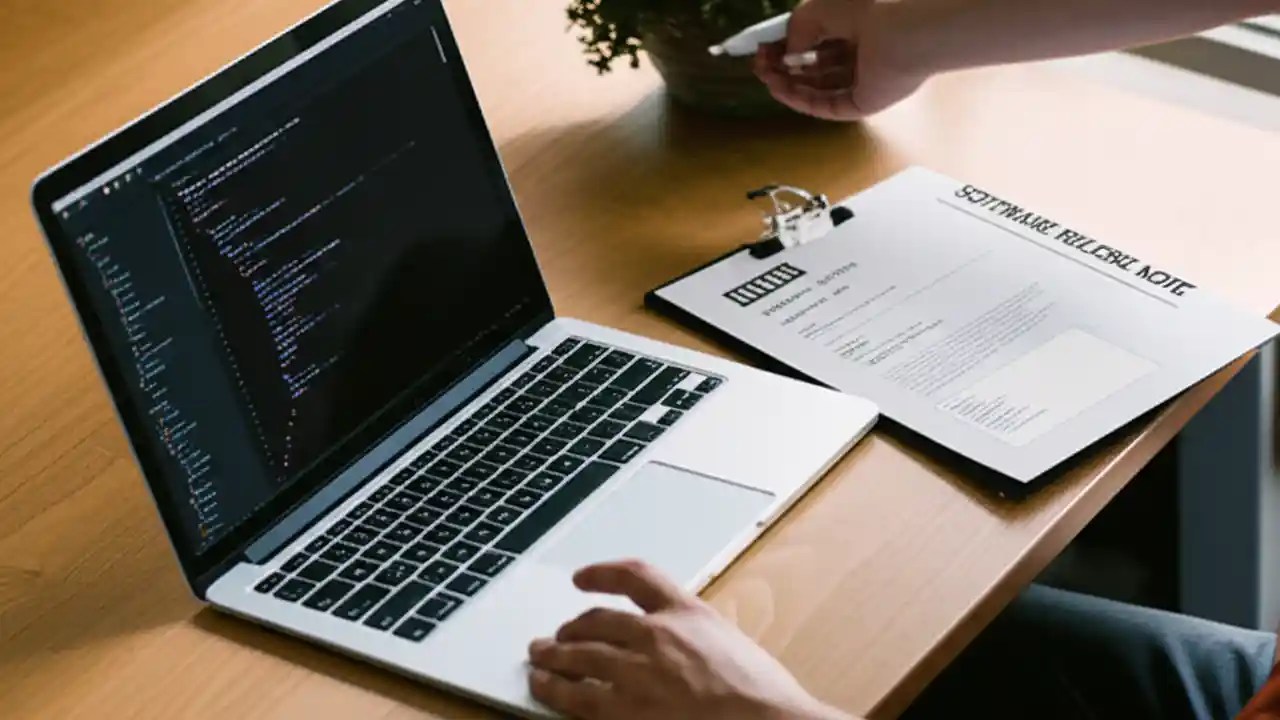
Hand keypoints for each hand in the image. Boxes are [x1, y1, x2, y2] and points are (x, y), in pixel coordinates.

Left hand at [526, 560, 850, 719]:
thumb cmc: (762, 695)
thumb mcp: (730, 643)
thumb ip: (696, 635)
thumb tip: (675, 644)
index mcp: (686, 612)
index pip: (635, 576)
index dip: (602, 573)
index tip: (583, 577)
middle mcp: (656, 635)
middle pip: (596, 621)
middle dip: (570, 629)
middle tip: (555, 636)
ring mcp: (638, 674)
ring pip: (579, 657)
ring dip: (553, 658)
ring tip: (539, 660)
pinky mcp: (625, 712)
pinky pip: (578, 698)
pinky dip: (557, 692)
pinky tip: (546, 690)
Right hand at [753, 0, 928, 120]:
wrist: (905, 28)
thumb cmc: (867, 7)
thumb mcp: (818, 9)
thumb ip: (797, 29)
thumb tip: (786, 53)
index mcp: (858, 26)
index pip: (817, 40)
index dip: (788, 46)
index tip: (762, 48)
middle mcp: (862, 54)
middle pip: (816, 66)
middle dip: (784, 66)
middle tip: (759, 65)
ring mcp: (864, 81)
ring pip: (819, 88)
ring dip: (789, 84)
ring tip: (765, 78)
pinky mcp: (865, 103)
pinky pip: (828, 105)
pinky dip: (802, 100)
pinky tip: (780, 90)